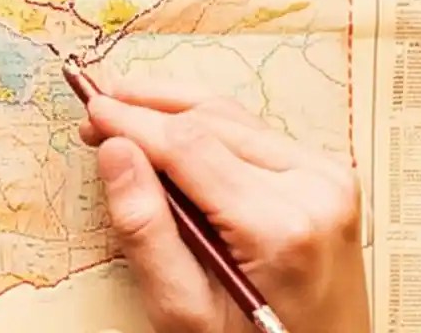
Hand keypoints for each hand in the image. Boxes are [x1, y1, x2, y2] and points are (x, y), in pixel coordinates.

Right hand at [78, 68, 369, 332]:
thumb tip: (114, 151)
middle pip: (211, 121)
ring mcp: (328, 178)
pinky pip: (256, 134)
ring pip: (233, 119)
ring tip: (125, 111)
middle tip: (97, 111)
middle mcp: (314, 190)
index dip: (133, 121)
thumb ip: (145, 229)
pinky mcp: (328, 175)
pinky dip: (207, 126)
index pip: (189, 144)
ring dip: (174, 110)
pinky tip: (171, 129)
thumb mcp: (182, 310)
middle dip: (147, 110)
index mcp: (280, 226)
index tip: (92, 110)